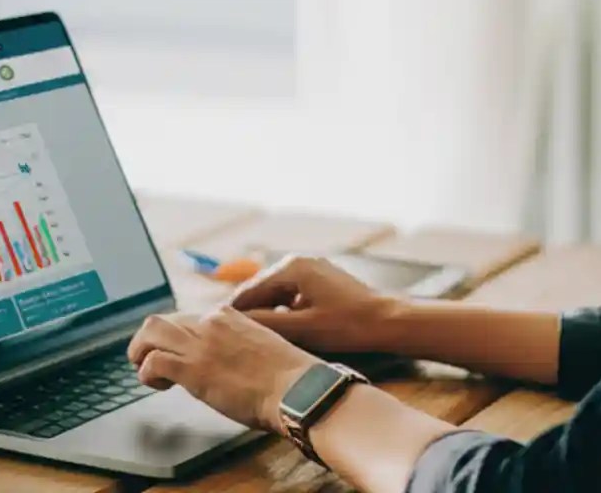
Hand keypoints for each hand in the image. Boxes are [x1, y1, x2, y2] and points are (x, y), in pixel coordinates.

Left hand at [126, 307, 320, 435]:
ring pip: (150, 332)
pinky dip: (147, 374)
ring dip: (139, 350)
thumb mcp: (261, 346)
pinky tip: (159, 386)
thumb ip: (237, 346)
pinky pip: (152, 363)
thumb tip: (224, 361)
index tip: (177, 351)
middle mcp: (211, 323)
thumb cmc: (288, 377)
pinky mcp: (192, 368)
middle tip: (146, 357)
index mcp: (229, 315)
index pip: (187, 317)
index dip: (176, 336)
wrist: (297, 389)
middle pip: (162, 319)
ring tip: (141, 367)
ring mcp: (200, 344)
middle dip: (148, 339)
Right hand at [228, 255, 401, 353]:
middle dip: (246, 312)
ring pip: (275, 294)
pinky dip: (280, 311)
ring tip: (245, 337)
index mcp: (292, 267)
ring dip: (263, 313)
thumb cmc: (348, 325)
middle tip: (223, 336)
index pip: (250, 290)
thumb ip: (266, 324)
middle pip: (261, 290)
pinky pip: (290, 296)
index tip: (212, 330)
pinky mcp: (320, 281)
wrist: (389, 321)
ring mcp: (311, 270)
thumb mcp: (302, 329)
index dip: (231, 312)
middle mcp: (299, 262)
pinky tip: (274, 331)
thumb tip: (233, 324)